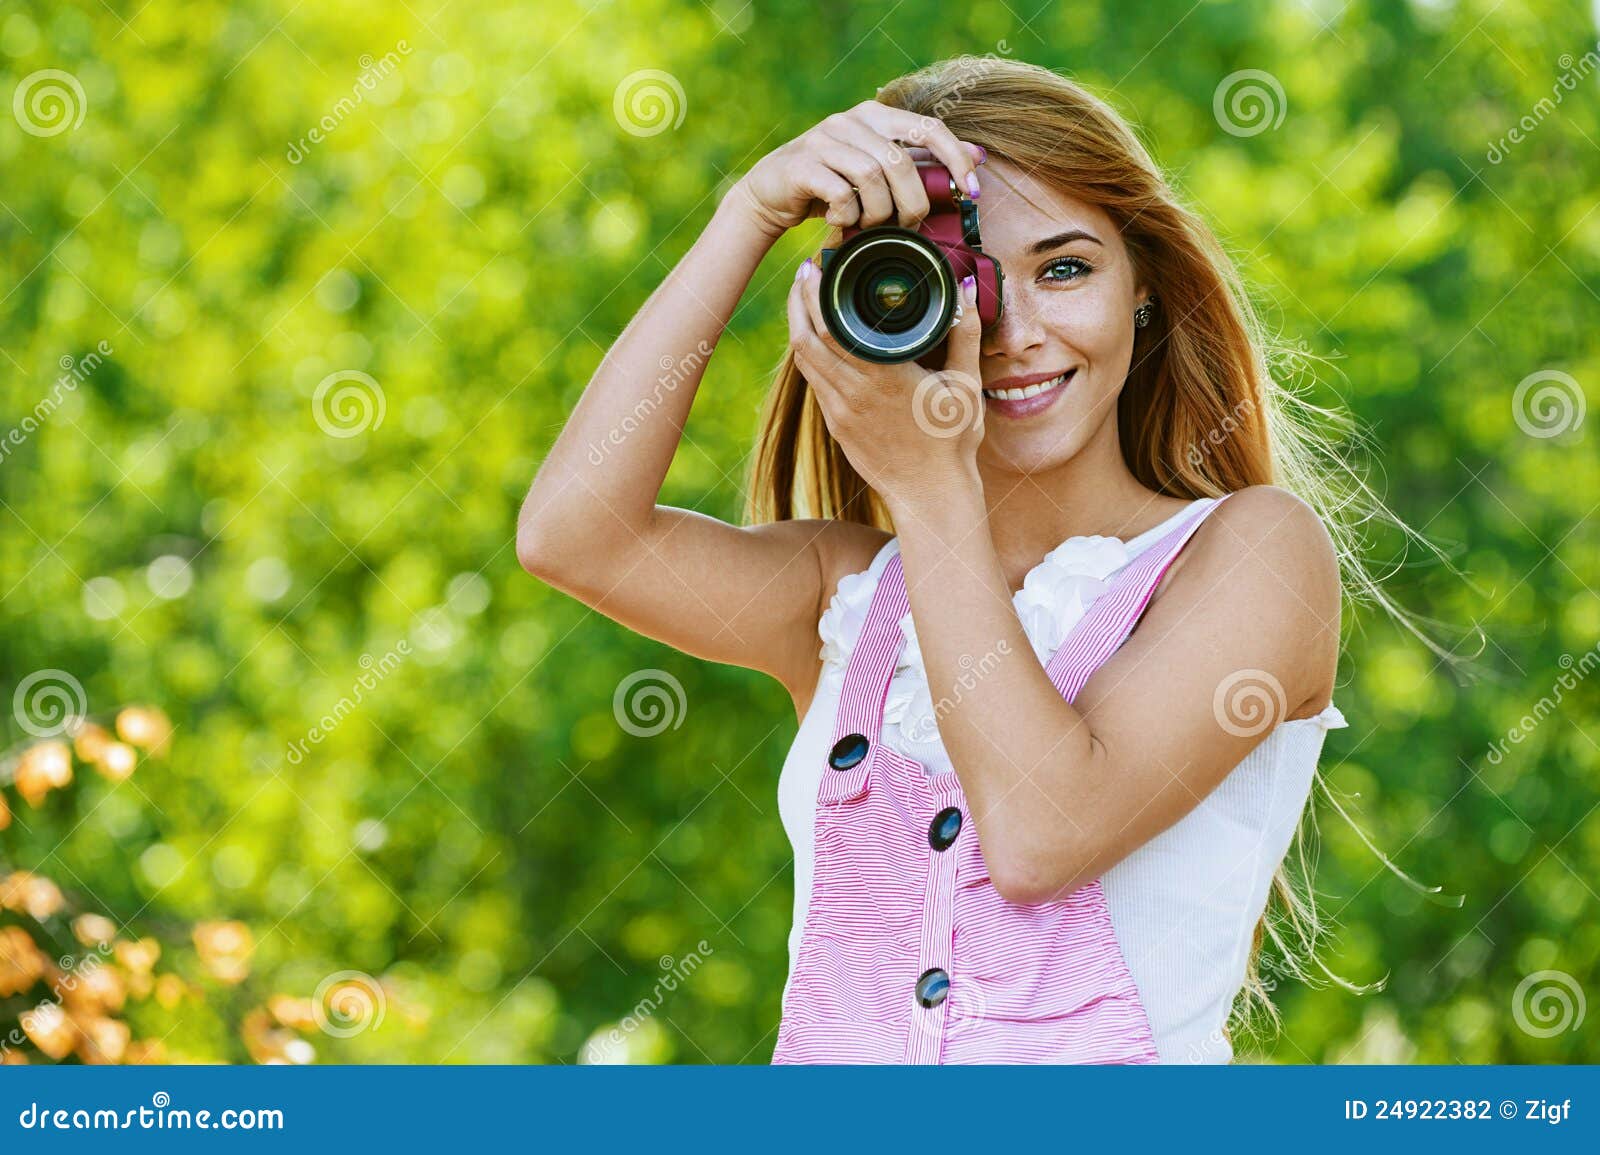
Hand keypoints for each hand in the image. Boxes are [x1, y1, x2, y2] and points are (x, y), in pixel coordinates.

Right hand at [731, 100, 985, 240]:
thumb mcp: (877, 169)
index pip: (930, 128)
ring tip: (868, 226)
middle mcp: (851, 120)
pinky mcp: (802, 165)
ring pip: (872, 178)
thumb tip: (978, 155)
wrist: (770, 194)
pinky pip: (840, 194)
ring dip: (877, 213)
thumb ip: (920, 162)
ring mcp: (824, 139)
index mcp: (876, 116)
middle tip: (906, 226)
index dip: (956, 159)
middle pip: (901, 162)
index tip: (971, 191)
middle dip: (912, 202)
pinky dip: (847, 217)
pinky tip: (840, 224)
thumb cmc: (831, 185)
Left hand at [787, 257, 985, 514]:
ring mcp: (839, 412)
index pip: (831, 326)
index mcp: (882, 376)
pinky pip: (814, 382)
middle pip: (806, 338)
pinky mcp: (835, 426)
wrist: (930, 495)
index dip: (815, 293)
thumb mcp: (966, 385)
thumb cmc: (952, 442)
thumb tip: (965, 290)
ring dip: (799, 326)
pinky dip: (810, 355)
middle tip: (805, 272)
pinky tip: (818, 340)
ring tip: (804, 298)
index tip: (818, 266)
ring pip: (804, 360)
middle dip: (799, 300)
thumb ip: (965, 333)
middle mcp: (853, 392)